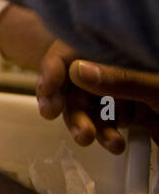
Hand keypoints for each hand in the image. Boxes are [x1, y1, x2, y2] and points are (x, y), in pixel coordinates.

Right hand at [37, 49, 158, 153]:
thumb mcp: (157, 84)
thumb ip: (120, 77)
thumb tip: (78, 71)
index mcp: (117, 50)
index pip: (72, 50)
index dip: (54, 69)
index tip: (46, 90)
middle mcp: (113, 67)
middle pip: (74, 83)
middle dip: (70, 107)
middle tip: (73, 124)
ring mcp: (121, 91)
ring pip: (86, 106)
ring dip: (85, 125)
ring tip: (90, 139)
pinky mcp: (130, 112)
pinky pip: (105, 122)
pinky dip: (105, 135)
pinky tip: (115, 144)